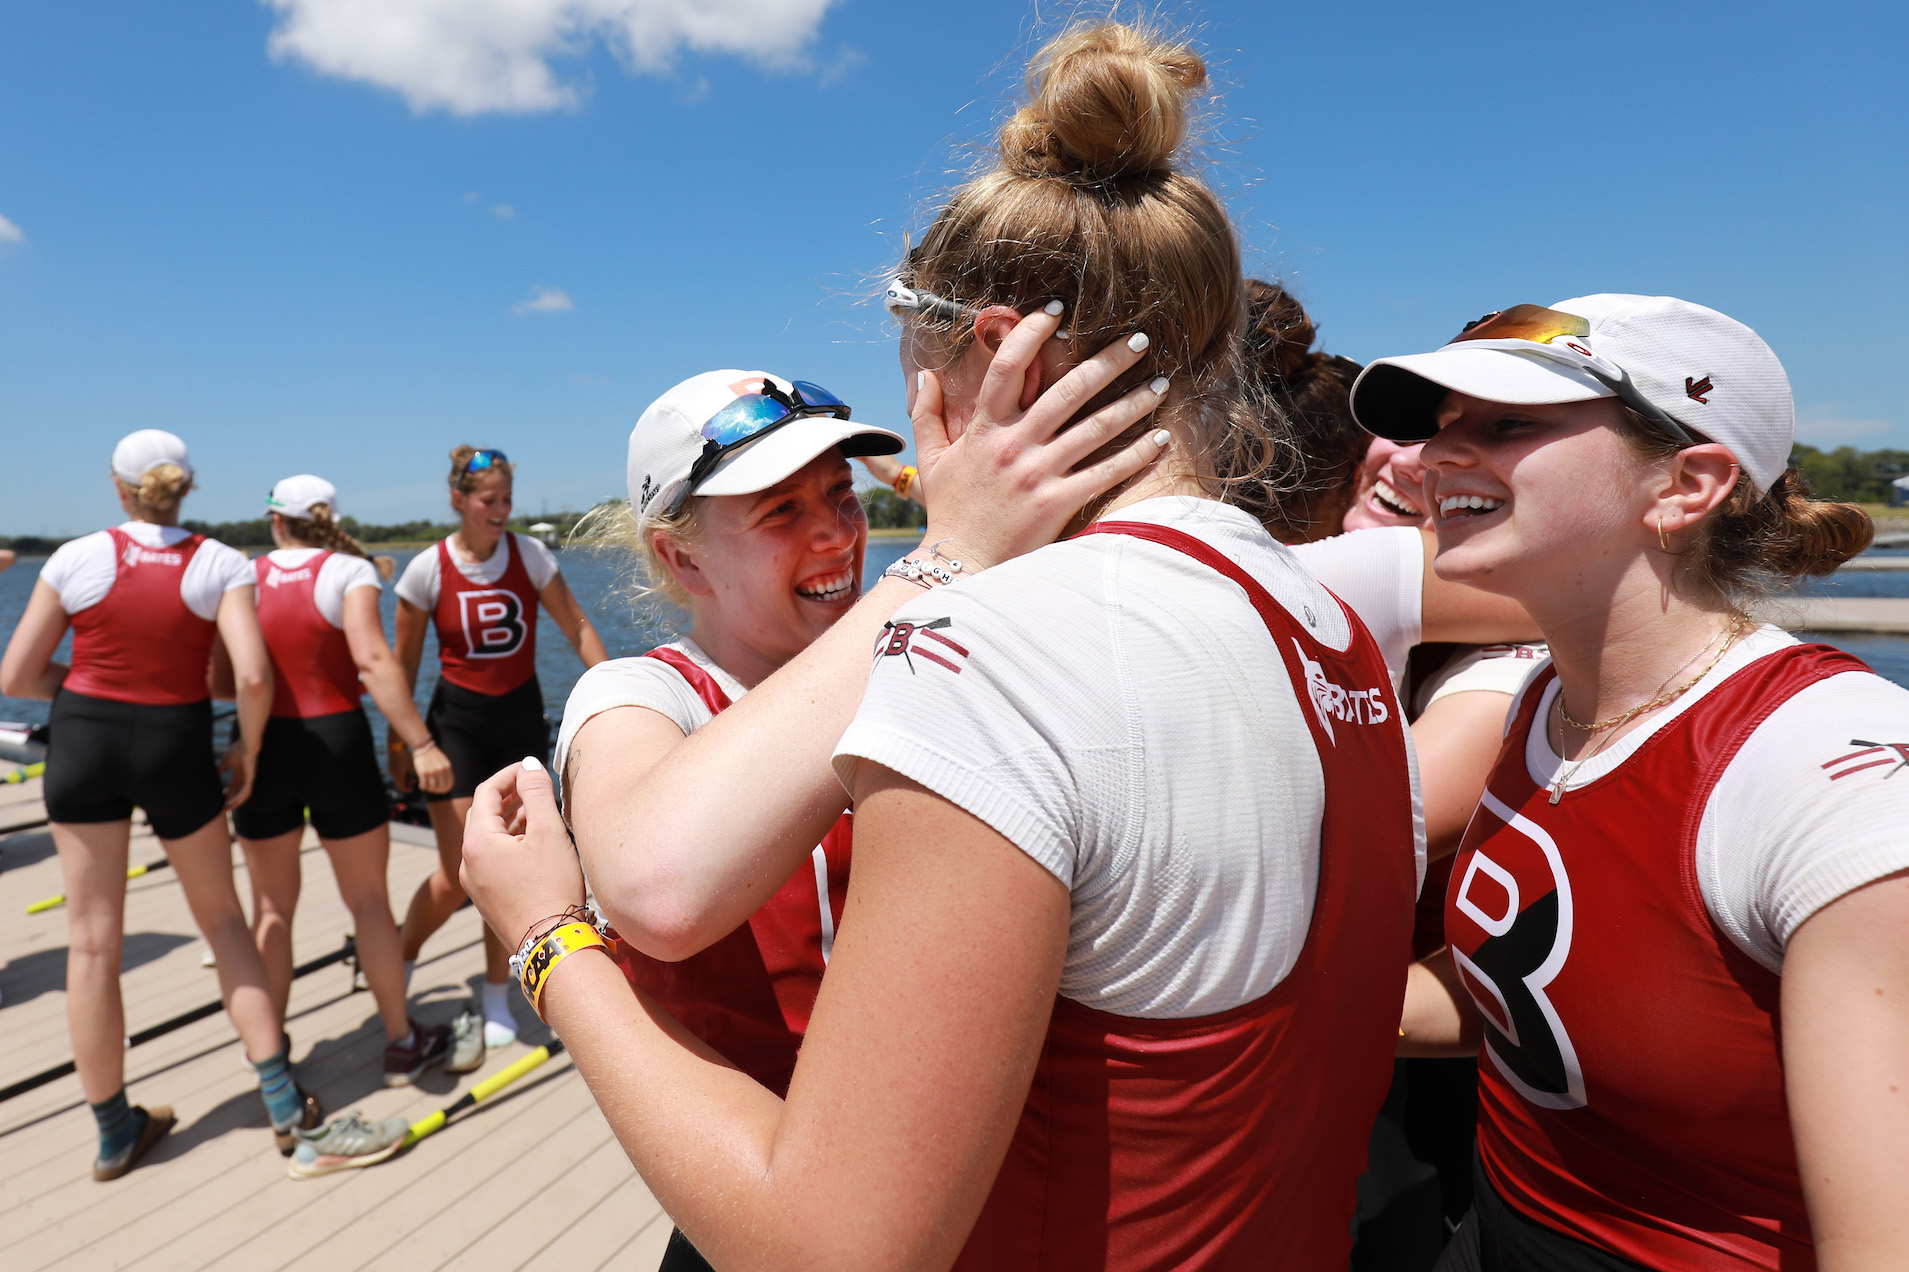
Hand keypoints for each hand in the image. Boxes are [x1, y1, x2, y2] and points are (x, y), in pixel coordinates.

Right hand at [220, 743, 256, 810]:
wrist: (246, 745)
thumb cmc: (236, 750)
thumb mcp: (225, 761)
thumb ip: (220, 769)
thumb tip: (213, 776)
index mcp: (240, 774)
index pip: (233, 787)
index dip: (227, 794)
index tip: (220, 800)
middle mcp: (245, 777)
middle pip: (239, 793)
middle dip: (232, 801)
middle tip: (224, 809)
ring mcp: (249, 778)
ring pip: (243, 795)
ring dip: (236, 802)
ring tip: (228, 809)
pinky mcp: (251, 778)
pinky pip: (246, 791)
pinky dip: (239, 797)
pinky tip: (232, 802)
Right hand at [387, 743, 415, 792]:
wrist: (396, 747)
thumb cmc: (406, 757)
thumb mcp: (412, 767)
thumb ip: (411, 775)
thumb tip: (413, 780)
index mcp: (398, 777)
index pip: (401, 788)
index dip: (407, 790)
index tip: (413, 789)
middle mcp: (393, 775)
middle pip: (399, 784)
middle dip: (407, 784)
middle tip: (414, 782)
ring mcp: (391, 770)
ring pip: (398, 778)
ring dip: (404, 779)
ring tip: (412, 775)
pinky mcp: (391, 766)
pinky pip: (396, 773)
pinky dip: (401, 774)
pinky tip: (408, 770)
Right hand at [412, 743, 453, 794]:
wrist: (423, 746)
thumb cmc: (433, 755)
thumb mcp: (443, 761)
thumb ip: (446, 771)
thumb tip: (446, 785)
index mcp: (447, 767)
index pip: (450, 783)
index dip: (446, 789)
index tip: (443, 791)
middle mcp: (441, 770)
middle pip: (441, 787)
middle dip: (438, 791)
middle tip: (434, 791)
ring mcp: (432, 771)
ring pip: (432, 787)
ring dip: (430, 790)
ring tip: (427, 787)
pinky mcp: (423, 772)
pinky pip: (424, 785)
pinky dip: (423, 787)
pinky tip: (421, 785)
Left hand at [460, 757, 584, 953]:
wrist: (550, 943)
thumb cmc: (551, 887)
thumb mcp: (549, 832)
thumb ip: (537, 793)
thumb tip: (530, 764)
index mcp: (477, 842)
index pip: (486, 792)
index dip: (509, 774)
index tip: (532, 767)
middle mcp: (468, 861)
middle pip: (482, 814)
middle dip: (508, 796)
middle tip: (534, 786)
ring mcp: (475, 882)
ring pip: (488, 838)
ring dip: (510, 820)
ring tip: (538, 811)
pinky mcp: (487, 897)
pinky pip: (492, 859)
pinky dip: (509, 843)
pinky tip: (534, 844)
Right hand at [911, 307, 1168, 572]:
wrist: (959, 565)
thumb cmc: (949, 512)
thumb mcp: (932, 459)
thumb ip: (927, 414)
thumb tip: (924, 375)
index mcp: (985, 428)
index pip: (1009, 366)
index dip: (1032, 333)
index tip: (1057, 312)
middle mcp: (1014, 445)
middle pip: (1069, 389)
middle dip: (1109, 360)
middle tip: (1140, 338)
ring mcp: (1038, 474)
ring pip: (1096, 428)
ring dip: (1134, 403)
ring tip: (1162, 384)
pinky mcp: (1057, 503)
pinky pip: (1105, 473)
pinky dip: (1136, 454)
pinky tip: (1160, 438)